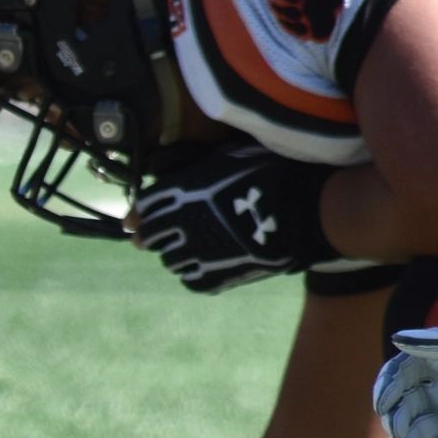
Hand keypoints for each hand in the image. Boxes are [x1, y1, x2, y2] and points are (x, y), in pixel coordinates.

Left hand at [130, 144, 337, 293]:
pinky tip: (204, 267)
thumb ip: (201, 168)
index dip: (139, 214)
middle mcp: (179, 224)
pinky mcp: (214, 277)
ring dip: (174, 255)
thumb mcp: (232, 158)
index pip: (143, 208)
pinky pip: (191, 280)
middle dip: (149, 237)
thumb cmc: (271, 174)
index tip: (135, 220)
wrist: (303, 211)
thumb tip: (188, 171)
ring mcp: (196, 253)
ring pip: (169, 261)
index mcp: (179, 193)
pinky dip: (194, 274)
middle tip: (149, 240)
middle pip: (148, 238)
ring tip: (185, 251)